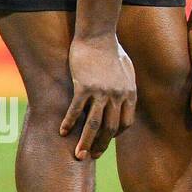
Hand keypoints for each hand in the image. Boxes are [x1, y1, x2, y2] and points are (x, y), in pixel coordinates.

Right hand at [61, 34, 136, 159]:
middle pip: (111, 128)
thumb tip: (121, 101)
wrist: (98, 35)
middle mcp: (118, 95)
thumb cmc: (112, 51)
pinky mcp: (84, 86)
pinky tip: (62, 132)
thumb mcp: (127, 70)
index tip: (106, 140)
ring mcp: (102, 91)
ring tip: (78, 155)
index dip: (115, 134)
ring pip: (94, 124)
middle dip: (101, 145)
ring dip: (86, 142)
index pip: (126, 123)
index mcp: (130, 93)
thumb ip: (125, 87)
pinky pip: (76, 110)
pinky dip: (69, 122)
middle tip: (91, 156)